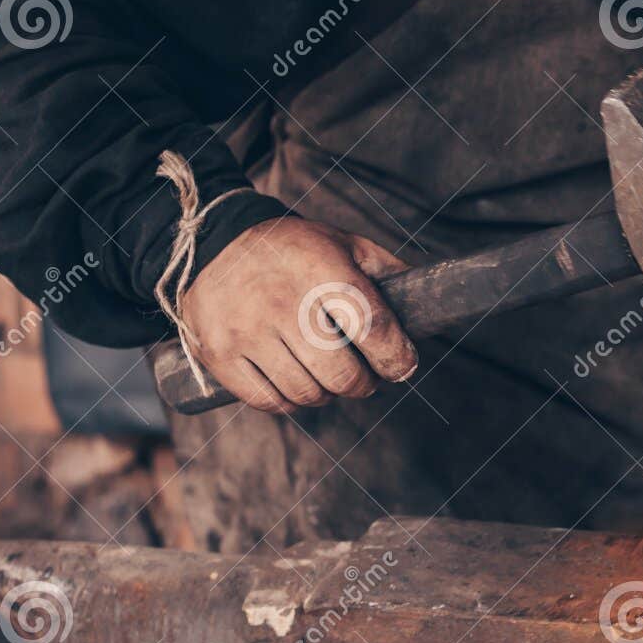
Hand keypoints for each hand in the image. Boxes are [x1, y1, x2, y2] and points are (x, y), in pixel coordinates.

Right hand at [180, 217, 417, 413]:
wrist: (211, 241)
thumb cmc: (292, 249)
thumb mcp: (343, 243)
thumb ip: (387, 272)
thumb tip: (431, 304)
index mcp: (320, 270)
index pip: (372, 327)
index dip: (396, 358)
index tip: (403, 366)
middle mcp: (282, 301)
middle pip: (341, 374)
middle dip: (363, 383)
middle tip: (365, 376)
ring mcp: (246, 329)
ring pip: (307, 394)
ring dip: (327, 394)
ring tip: (328, 375)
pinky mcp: (219, 353)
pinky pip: (269, 401)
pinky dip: (291, 401)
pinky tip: (295, 381)